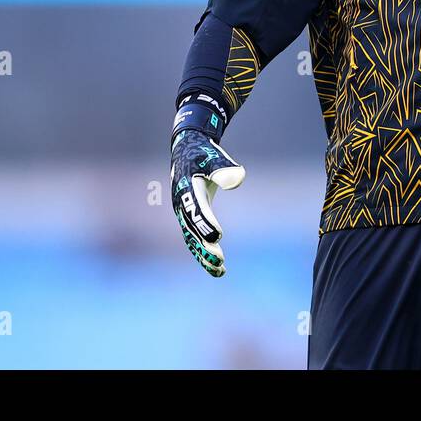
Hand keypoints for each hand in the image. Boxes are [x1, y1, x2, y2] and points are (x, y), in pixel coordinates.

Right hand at [170, 127, 245, 276]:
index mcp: (187, 189)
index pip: (196, 210)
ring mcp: (183, 213)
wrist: (188, 149)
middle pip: (192, 230)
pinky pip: (194, 240)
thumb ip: (225, 169)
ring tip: (220, 270)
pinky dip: (204, 254)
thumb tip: (238, 179)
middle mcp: (182, 205)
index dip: (206, 223)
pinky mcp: (189, 219)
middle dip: (204, 246)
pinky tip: (219, 269)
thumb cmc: (204, 154)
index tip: (217, 237)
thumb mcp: (215, 157)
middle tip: (220, 260)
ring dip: (204, 256)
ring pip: (192, 240)